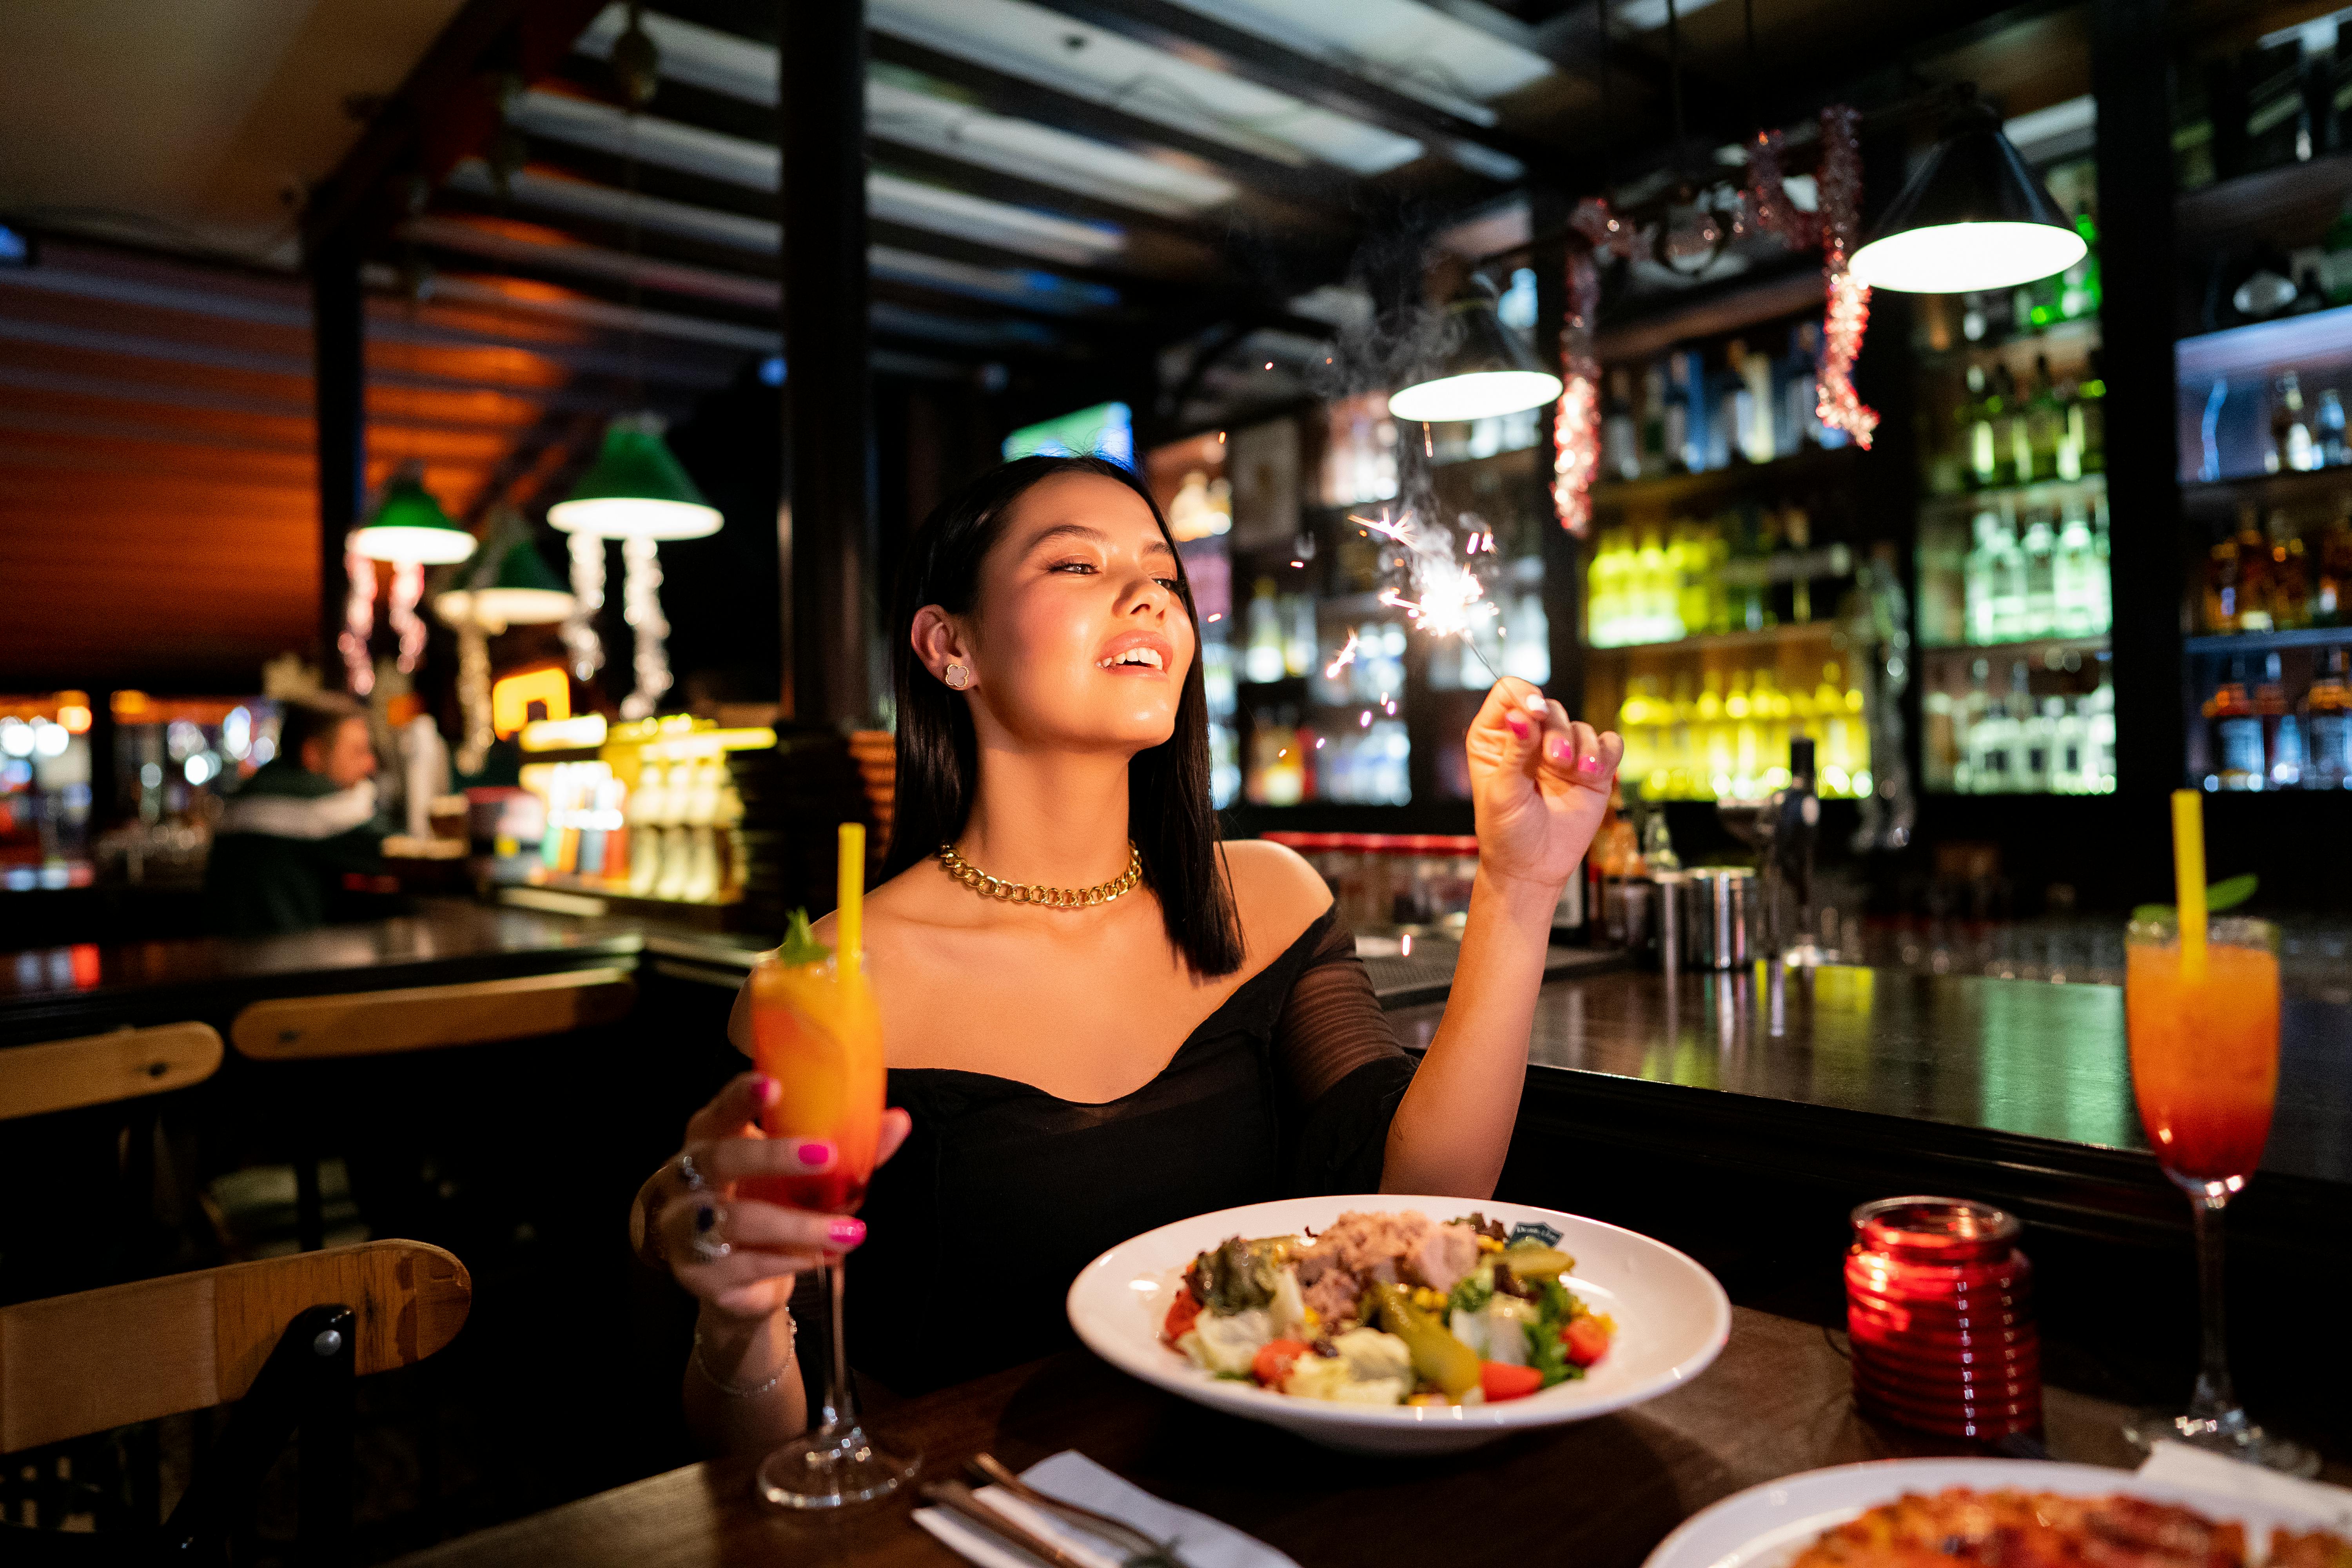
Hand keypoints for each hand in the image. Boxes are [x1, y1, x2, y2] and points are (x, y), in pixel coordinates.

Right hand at [655, 1072, 911, 1322]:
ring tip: (849, 1231)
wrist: (740, 1282)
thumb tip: (899, 1121)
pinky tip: (824, 1256)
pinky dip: (790, 1259)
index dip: (740, 1097)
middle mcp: (685, 1180)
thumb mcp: (807, 1179)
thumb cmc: (770, 1207)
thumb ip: (849, 1151)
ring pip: (736, 1220)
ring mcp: (684, 1230)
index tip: (774, 1084)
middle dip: (772, 1155)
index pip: (718, 1112)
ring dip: (797, 1224)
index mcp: (710, 1141)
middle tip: (826, 1155)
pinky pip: (746, 1264)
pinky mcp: (699, 1275)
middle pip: (720, 1159)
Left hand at [1463, 678, 1623, 892]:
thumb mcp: (1502, 791)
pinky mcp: (1592, 769)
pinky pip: (1608, 743)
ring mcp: (1563, 752)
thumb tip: (1520, 714)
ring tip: (1576, 773)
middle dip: (1556, 730)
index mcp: (1497, 737)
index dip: (1524, 695)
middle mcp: (1530, 739)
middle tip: (1555, 761)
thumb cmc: (1506, 831)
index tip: (1535, 713)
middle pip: (1549, 707)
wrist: (1533, 867)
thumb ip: (1514, 750)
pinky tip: (1593, 773)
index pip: (1509, 693)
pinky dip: (1605, 753)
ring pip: (1579, 725)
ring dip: (1581, 746)